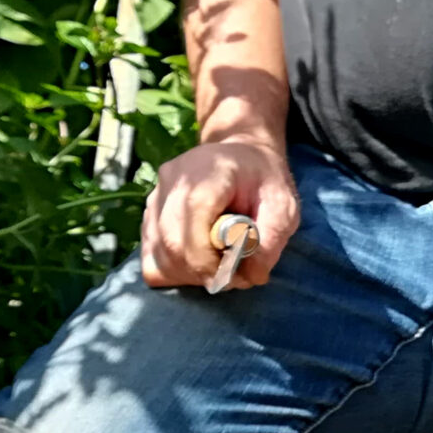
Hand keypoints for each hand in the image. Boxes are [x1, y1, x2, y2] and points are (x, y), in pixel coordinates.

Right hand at [139, 138, 299, 290]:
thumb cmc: (264, 180)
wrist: (240, 156)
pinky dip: (173, 269)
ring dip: (188, 274)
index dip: (209, 261)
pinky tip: (197, 262)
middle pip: (171, 244)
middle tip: (232, 276)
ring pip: (158, 254)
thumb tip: (252, 275)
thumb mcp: (283, 206)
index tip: (235, 275)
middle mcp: (172, 181)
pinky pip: (151, 256)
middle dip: (202, 273)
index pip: (192, 224)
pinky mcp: (149, 213)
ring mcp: (155, 196)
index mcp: (207, 172)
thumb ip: (272, 239)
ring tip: (217, 266)